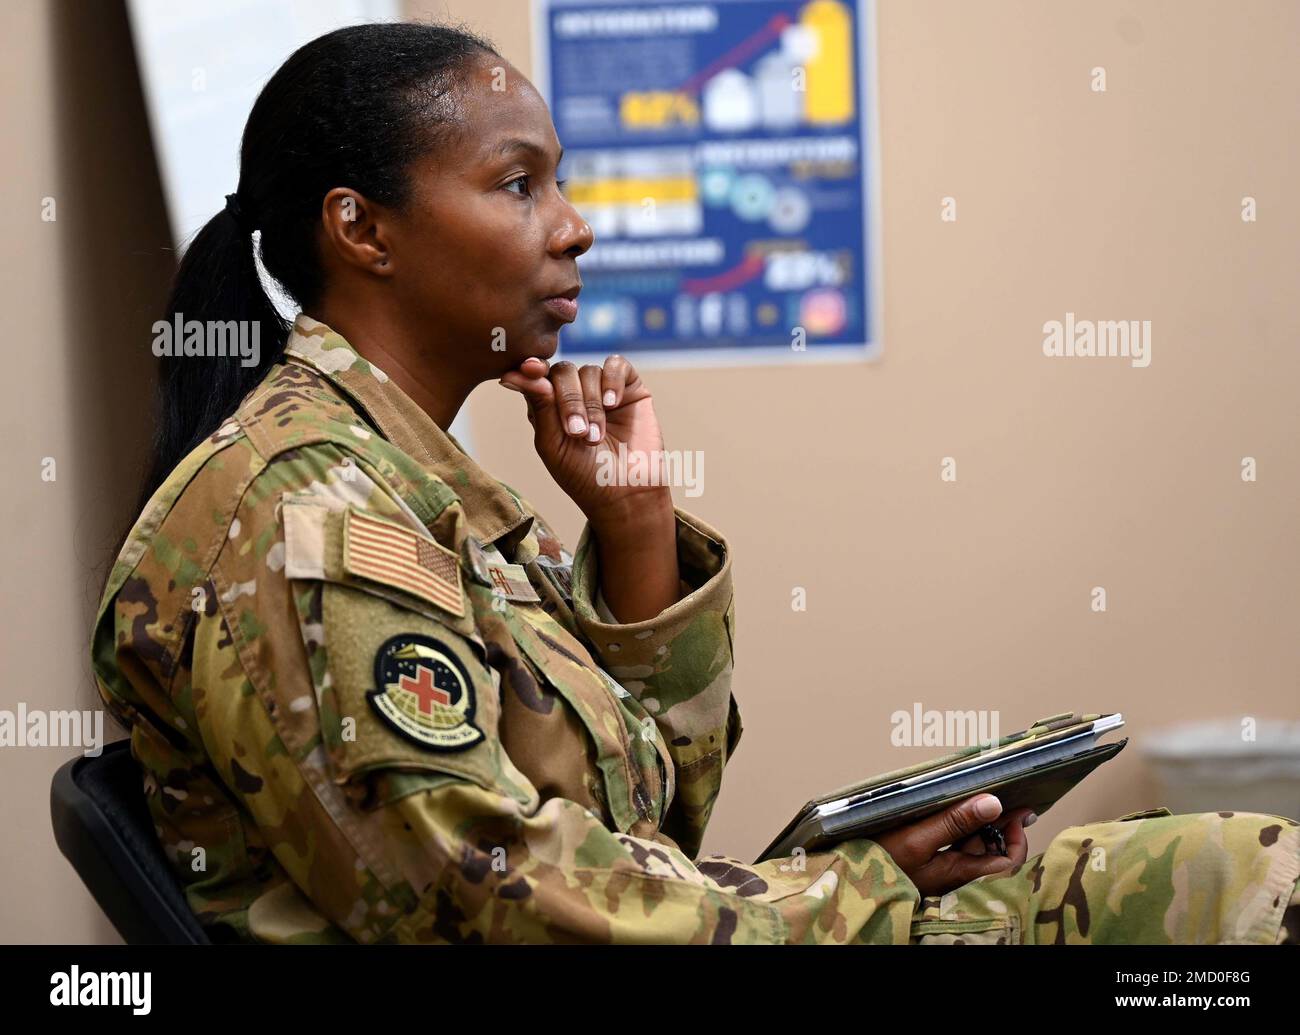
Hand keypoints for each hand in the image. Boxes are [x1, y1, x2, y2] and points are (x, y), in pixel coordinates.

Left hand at [498, 356, 668, 523]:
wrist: (626, 493)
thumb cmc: (585, 476)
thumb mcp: (552, 444)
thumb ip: (539, 406)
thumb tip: (514, 373)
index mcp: (549, 406)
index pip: (537, 376)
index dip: (532, 369)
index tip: (530, 369)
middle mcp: (575, 394)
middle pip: (563, 372)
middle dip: (568, 400)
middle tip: (576, 432)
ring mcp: (603, 390)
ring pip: (589, 371)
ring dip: (591, 405)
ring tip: (596, 436)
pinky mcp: (630, 389)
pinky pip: (617, 365)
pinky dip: (612, 381)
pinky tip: (612, 404)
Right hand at [872, 794, 1035, 897]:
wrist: (852, 883)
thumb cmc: (880, 864)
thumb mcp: (917, 839)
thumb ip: (954, 821)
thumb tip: (992, 803)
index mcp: (960, 872)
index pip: (1007, 861)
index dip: (1017, 837)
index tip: (1020, 810)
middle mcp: (957, 873)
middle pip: (991, 849)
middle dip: (999, 823)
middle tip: (1001, 793)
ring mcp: (944, 869)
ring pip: (973, 845)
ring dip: (978, 823)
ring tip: (977, 795)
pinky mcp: (930, 863)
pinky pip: (954, 845)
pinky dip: (959, 827)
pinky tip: (952, 809)